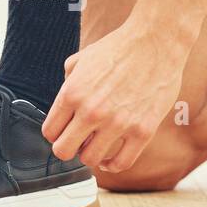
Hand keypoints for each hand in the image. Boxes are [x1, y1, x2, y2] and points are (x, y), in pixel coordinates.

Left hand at [42, 20, 188, 172]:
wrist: (156, 41)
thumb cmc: (119, 47)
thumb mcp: (82, 58)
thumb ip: (68, 82)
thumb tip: (66, 105)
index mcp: (72, 93)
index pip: (49, 131)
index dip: (56, 133)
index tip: (65, 131)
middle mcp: (91, 111)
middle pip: (63, 151)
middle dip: (67, 148)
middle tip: (77, 142)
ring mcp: (118, 123)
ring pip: (90, 160)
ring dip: (90, 155)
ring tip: (95, 146)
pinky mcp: (142, 131)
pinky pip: (121, 163)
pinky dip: (112, 165)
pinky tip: (110, 159)